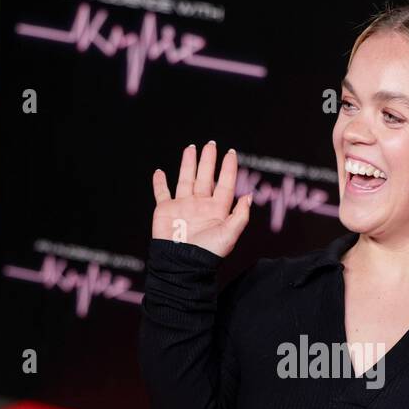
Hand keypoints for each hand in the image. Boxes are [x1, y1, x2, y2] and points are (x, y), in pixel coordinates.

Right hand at [150, 141, 250, 257]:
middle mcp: (200, 205)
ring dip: (188, 164)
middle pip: (205, 177)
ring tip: (190, 148)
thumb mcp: (230, 234)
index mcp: (216, 210)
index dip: (228, 168)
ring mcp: (182, 206)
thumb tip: (249, 197)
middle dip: (208, 161)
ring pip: (186, 179)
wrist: (182, 263)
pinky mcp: (165, 210)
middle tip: (210, 144)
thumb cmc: (207, 252)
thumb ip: (240, 216)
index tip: (231, 152)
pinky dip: (159, 183)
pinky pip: (161, 193)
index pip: (224, 184)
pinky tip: (160, 172)